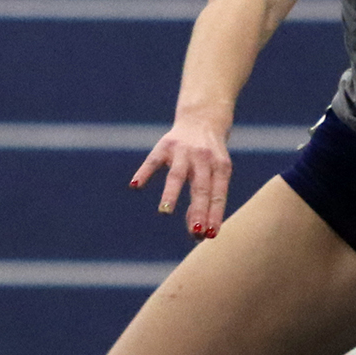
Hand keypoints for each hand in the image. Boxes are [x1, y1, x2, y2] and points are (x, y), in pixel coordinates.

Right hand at [130, 115, 230, 240]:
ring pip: (177, 175)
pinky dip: (144, 173)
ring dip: (171, 194)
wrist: (203, 118)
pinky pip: (153, 160)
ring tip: (165, 212)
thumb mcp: (216, 174)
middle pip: (200, 188)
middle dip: (197, 210)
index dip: (214, 215)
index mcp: (220, 168)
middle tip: (194, 231)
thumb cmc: (210, 158)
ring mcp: (183, 151)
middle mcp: (203, 159)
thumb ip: (206, 200)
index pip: (217, 195)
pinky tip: (135, 186)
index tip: (210, 236)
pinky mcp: (164, 145)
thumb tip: (197, 232)